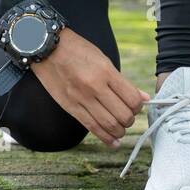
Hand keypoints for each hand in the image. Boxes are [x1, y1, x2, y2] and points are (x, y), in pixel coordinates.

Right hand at [32, 27, 149, 146]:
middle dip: (130, 120)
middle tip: (128, 117)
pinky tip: (112, 142)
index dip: (139, 106)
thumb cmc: (77, 50)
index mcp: (105, 71)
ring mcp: (81, 98)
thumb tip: (142, 97)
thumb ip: (122, 81)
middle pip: (123, 115)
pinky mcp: (70, 107)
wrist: (47, 48)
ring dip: (120, 131)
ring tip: (121, 128)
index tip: (137, 106)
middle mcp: (94, 86)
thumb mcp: (103, 59)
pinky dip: (105, 138)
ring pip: (109, 124)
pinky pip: (91, 127)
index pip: (132, 98)